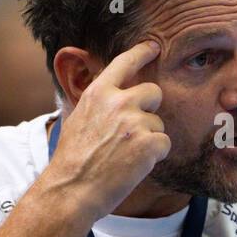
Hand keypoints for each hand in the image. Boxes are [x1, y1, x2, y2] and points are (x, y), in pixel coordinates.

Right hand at [44, 39, 169, 219]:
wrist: (71, 190)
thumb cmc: (72, 161)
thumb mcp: (79, 119)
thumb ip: (100, 104)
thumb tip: (115, 98)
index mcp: (97, 93)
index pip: (124, 63)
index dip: (141, 52)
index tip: (153, 47)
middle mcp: (118, 102)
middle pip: (153, 92)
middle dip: (149, 109)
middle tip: (133, 132)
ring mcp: (135, 122)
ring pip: (158, 123)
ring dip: (149, 139)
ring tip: (125, 156)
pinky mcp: (149, 143)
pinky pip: (164, 143)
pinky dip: (154, 156)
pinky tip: (133, 165)